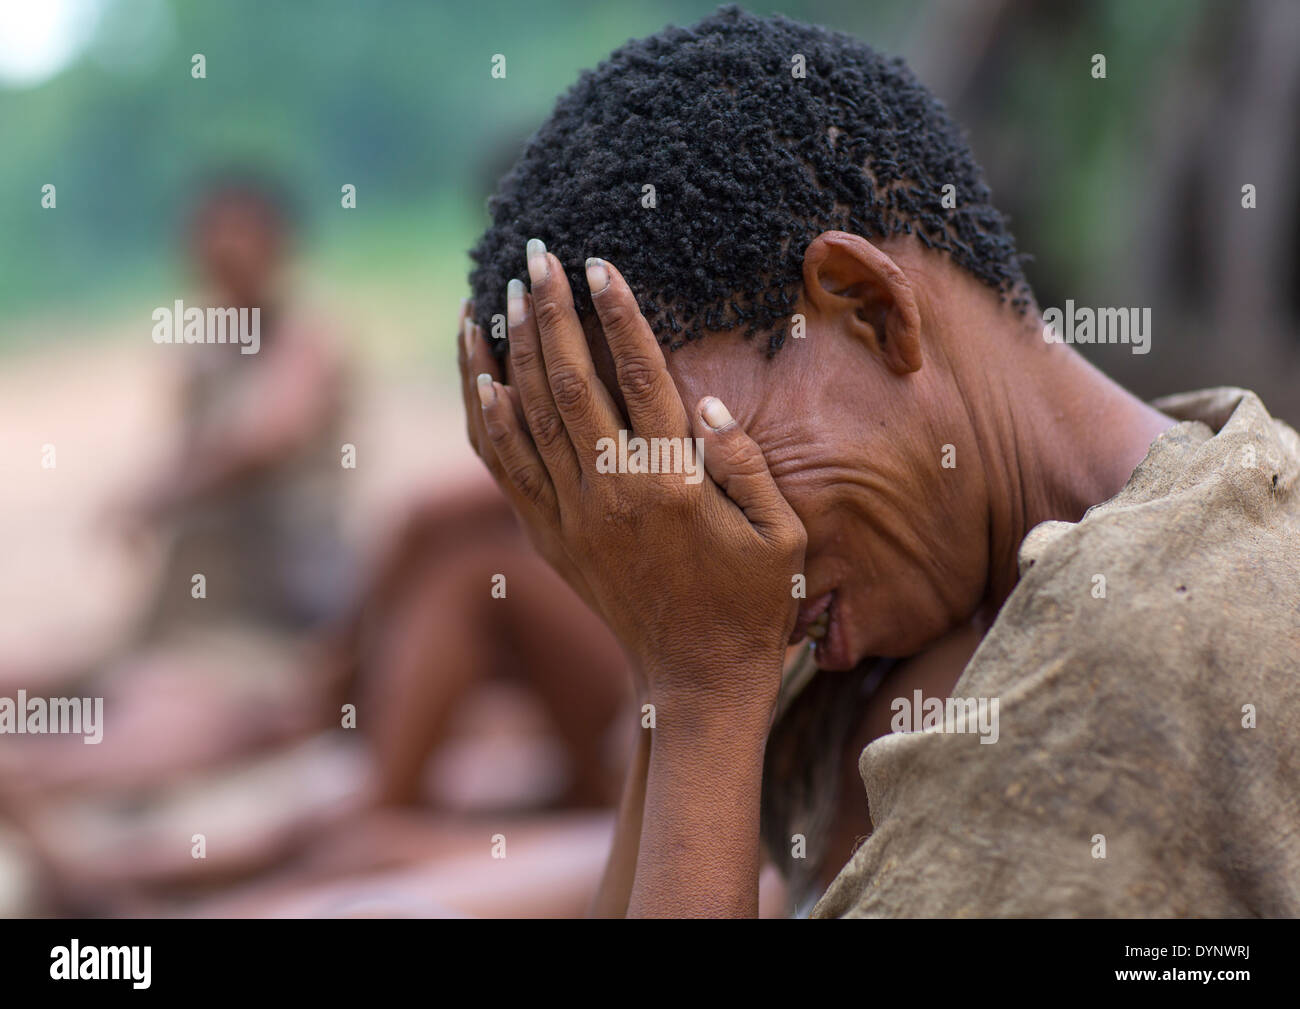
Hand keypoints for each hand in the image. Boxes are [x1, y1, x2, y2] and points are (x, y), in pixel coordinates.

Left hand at [459, 242, 805, 719]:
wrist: (694, 679)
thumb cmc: (751, 604)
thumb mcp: (782, 536)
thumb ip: (748, 464)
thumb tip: (709, 402)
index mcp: (673, 484)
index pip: (640, 378)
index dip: (617, 316)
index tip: (598, 265)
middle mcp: (612, 493)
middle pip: (569, 383)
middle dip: (551, 312)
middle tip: (539, 255)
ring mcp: (571, 516)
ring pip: (526, 417)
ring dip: (511, 351)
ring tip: (501, 294)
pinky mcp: (548, 536)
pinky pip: (505, 465)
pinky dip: (487, 414)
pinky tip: (479, 371)